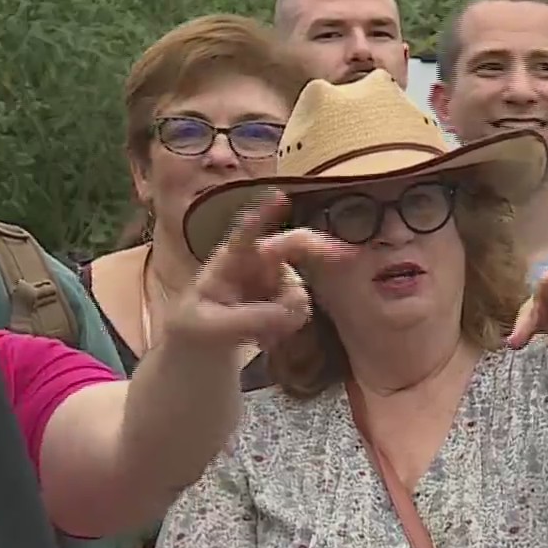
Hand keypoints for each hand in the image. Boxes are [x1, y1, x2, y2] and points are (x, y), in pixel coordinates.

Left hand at [164, 193, 355, 348]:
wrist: (201, 349)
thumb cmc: (196, 328)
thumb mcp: (209, 329)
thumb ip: (247, 318)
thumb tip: (294, 310)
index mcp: (229, 259)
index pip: (246, 233)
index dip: (264, 214)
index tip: (281, 197)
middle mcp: (255, 261)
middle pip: (295, 246)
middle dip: (319, 249)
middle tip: (351, 255)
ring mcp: (273, 280)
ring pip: (299, 290)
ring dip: (286, 315)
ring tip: (259, 338)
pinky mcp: (283, 300)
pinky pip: (300, 311)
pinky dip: (288, 327)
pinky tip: (266, 341)